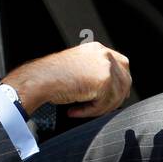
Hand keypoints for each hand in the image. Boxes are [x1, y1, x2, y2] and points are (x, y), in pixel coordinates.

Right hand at [1, 41, 130, 118]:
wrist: (37, 80)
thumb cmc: (48, 78)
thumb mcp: (75, 69)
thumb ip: (92, 73)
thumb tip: (109, 91)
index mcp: (96, 49)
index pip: (121, 64)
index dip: (121, 81)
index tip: (116, 96)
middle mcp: (103, 54)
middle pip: (125, 79)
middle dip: (116, 97)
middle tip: (99, 110)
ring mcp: (106, 66)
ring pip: (116, 95)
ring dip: (99, 108)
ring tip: (78, 111)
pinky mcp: (104, 80)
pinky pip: (105, 104)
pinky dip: (90, 112)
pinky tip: (74, 111)